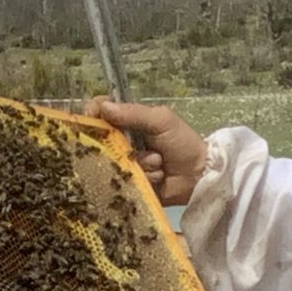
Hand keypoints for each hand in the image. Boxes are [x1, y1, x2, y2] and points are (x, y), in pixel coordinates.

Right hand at [91, 98, 208, 205]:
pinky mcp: (129, 184)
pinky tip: (158, 177)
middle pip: (101, 140)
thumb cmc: (183, 143)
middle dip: (117, 145)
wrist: (199, 176)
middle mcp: (122, 142)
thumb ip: (134, 113)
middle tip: (131, 148)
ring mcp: (124, 164)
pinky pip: (125, 181)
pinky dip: (144, 177)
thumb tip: (103, 106)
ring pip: (115, 162)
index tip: (92, 117)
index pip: (101, 111)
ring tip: (158, 163)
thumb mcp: (162, 121)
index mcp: (129, 122)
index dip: (92, 113)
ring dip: (140, 162)